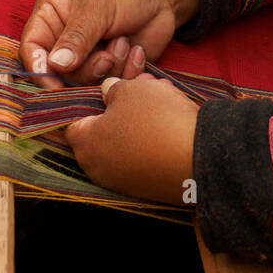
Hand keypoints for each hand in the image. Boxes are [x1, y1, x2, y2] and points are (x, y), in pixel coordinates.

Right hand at [18, 0, 198, 88]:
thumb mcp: (97, 8)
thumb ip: (75, 38)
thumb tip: (55, 65)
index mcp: (51, 17)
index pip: (31, 49)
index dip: (39, 69)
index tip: (53, 84)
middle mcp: (65, 40)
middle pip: (60, 74)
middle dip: (86, 68)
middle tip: (107, 56)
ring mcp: (89, 55)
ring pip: (87, 81)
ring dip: (110, 65)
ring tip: (124, 40)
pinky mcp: (113, 67)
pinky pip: (113, 82)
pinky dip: (127, 70)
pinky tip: (136, 49)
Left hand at [66, 72, 198, 205]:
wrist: (201, 158)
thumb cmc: (158, 120)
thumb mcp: (130, 90)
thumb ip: (111, 89)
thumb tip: (107, 92)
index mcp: (86, 144)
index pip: (72, 118)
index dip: (84, 96)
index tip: (97, 85)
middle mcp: (98, 168)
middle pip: (102, 127)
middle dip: (119, 104)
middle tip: (139, 85)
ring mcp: (123, 181)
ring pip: (124, 139)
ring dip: (138, 118)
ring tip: (162, 96)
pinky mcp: (147, 188)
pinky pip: (142, 155)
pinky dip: (151, 137)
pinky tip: (171, 118)